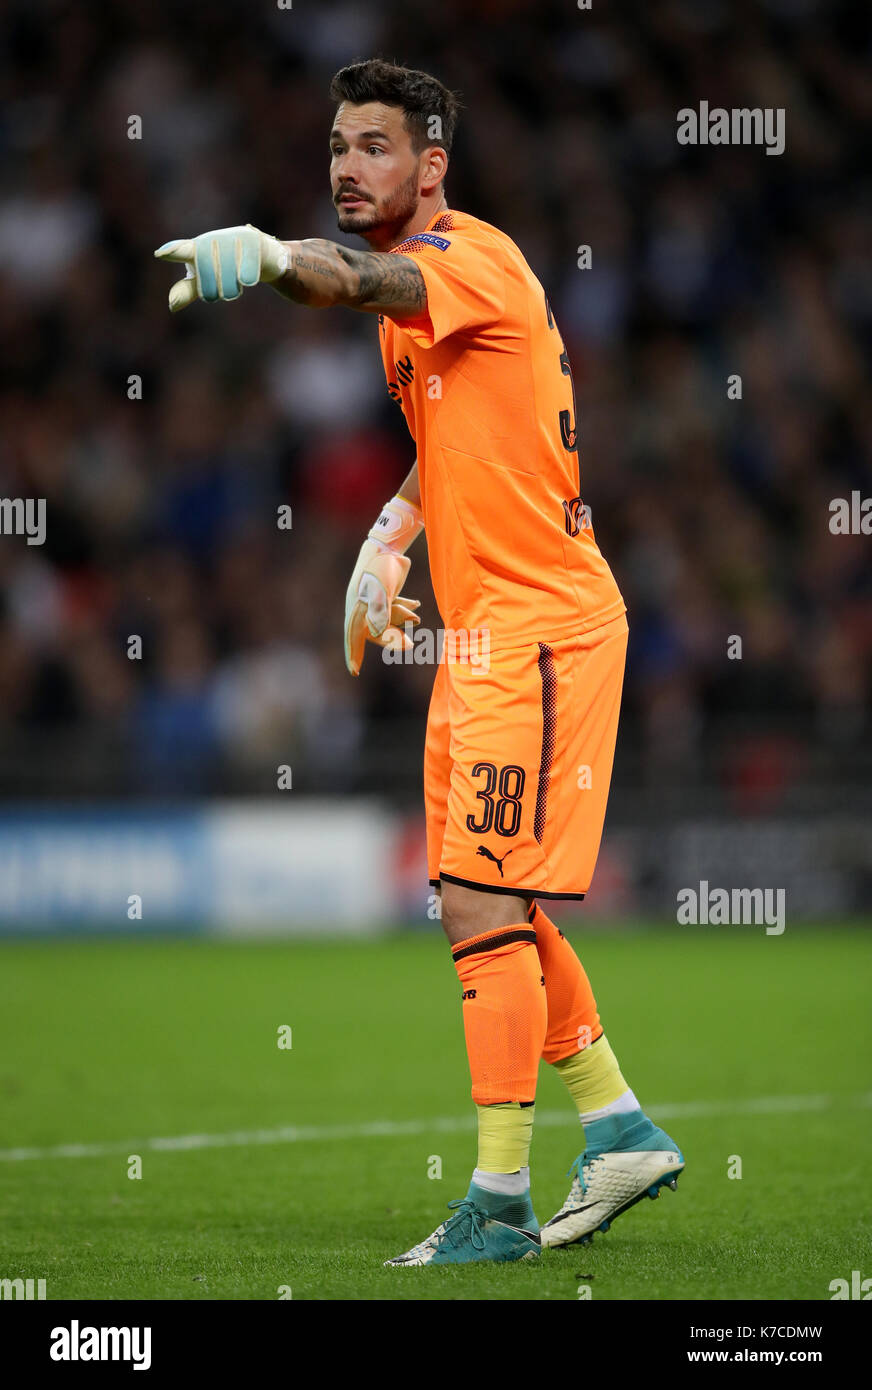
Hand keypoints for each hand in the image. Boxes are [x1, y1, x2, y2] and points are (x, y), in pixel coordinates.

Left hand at [154, 224, 288, 311]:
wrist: (257, 252)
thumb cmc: (224, 265)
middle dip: (217, 292)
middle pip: (209, 288)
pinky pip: (247, 277)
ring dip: (233, 290)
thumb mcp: (204, 277)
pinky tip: (248, 274)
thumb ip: (188, 290)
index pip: (182, 252)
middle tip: (224, 281)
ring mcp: (231, 238)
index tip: (160, 254)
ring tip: (237, 277)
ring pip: (229, 286)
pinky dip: (248, 280)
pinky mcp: (251, 239)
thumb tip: (171, 305)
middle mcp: (211, 240)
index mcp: (196, 249)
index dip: (172, 253)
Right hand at [344, 541, 420, 676]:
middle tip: (410, 645)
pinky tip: (415, 606)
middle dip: (393, 638)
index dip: (354, 654)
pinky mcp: (385, 598)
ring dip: (403, 621)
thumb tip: (378, 632)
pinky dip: (405, 610)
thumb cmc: (381, 569)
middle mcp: (363, 609)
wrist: (388, 548)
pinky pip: (394, 613)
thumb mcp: (381, 590)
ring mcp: (374, 604)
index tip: (355, 671)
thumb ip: (381, 612)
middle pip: (377, 633)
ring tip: (415, 615)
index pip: (353, 636)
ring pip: (388, 622)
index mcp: (356, 609)